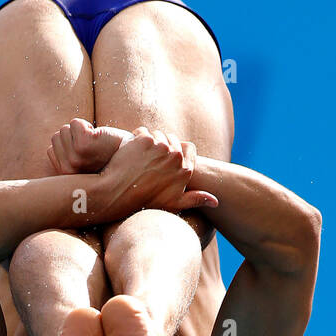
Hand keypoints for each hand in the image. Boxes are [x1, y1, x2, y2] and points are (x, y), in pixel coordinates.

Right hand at [47, 118, 125, 174]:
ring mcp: (76, 159)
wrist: (133, 155)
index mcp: (65, 177)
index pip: (50, 149)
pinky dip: (86, 125)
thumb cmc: (109, 159)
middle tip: (94, 149)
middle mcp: (68, 171)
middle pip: (56, 137)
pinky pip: (75, 123)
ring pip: (64, 130)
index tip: (86, 155)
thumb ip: (64, 159)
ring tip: (97, 145)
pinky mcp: (84, 146)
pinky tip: (99, 138)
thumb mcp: (81, 164)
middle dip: (73, 137)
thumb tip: (48, 151)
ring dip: (80, 131)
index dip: (69, 145)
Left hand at [98, 127, 217, 216]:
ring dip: (149, 142)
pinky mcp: (144, 139)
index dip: (178, 150)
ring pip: (157, 134)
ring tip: (140, 158)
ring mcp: (160, 146)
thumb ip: (196, 199)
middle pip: (172, 139)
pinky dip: (136, 138)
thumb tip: (216, 201)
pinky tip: (132, 152)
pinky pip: (142, 131)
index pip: (189, 148)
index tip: (166, 157)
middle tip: (149, 160)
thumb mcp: (175, 204)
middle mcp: (176, 156)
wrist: (119, 194)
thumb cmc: (146, 202)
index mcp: (185, 170)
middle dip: (162, 146)